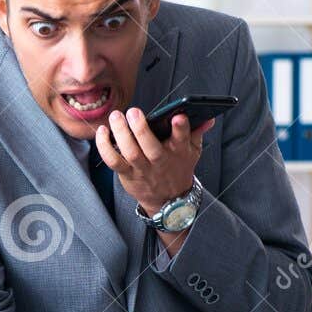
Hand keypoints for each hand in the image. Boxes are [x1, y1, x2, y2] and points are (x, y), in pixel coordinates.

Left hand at [95, 109, 213, 215]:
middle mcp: (160, 160)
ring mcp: (142, 169)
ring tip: (116, 117)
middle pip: (150, 146)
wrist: (168, 199)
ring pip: (130, 152)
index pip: (182, 138)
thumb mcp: (193, 151)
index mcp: (179, 151)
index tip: (178, 116)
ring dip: (121, 134)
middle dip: (141, 128)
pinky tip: (103, 131)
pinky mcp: (127, 174)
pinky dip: (105, 147)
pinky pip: (112, 161)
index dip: (181, 128)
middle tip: (133, 111)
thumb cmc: (178, 168)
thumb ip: (197, 131)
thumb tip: (208, 117)